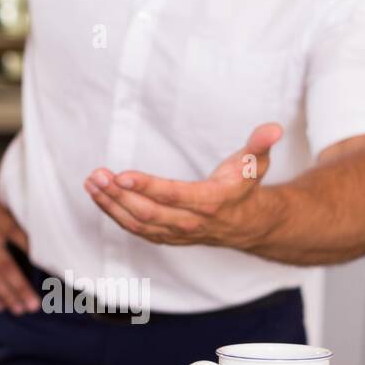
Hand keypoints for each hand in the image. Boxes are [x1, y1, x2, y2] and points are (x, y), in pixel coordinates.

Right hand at [0, 194, 40, 313]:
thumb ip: (16, 220)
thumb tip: (42, 238)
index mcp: (0, 222)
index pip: (23, 242)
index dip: (37, 259)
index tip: (50, 277)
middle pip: (6, 267)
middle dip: (21, 288)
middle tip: (34, 305)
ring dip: (6, 296)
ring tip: (19, 309)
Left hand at [83, 122, 281, 248]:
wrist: (249, 225)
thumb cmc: (244, 187)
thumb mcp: (255, 164)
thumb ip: (260, 144)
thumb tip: (273, 128)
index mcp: (210, 202)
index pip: (174, 196)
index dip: (147, 187)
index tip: (122, 176)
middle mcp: (191, 222)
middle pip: (149, 212)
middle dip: (119, 195)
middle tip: (98, 175)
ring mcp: (175, 232)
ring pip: (137, 223)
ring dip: (110, 204)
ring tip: (91, 182)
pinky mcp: (164, 236)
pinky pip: (134, 228)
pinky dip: (113, 213)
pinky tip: (97, 195)